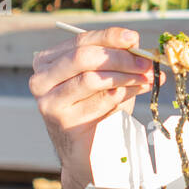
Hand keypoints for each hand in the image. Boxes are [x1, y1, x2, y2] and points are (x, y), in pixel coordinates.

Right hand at [28, 26, 166, 188]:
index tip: (134, 38)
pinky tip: (136, 93)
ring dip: (125, 76)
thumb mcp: (108, 78)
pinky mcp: (60, 120)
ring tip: (147, 79)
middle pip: (84, 57)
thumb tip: (137, 44)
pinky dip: (122, 94)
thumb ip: (118, 59)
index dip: (109, 37)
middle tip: (146, 63)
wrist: (89, 152)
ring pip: (91, 78)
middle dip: (120, 57)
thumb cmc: (98, 110)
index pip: (80, 41)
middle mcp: (41, 78)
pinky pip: (97, 101)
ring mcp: (48, 100)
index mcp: (49, 62)